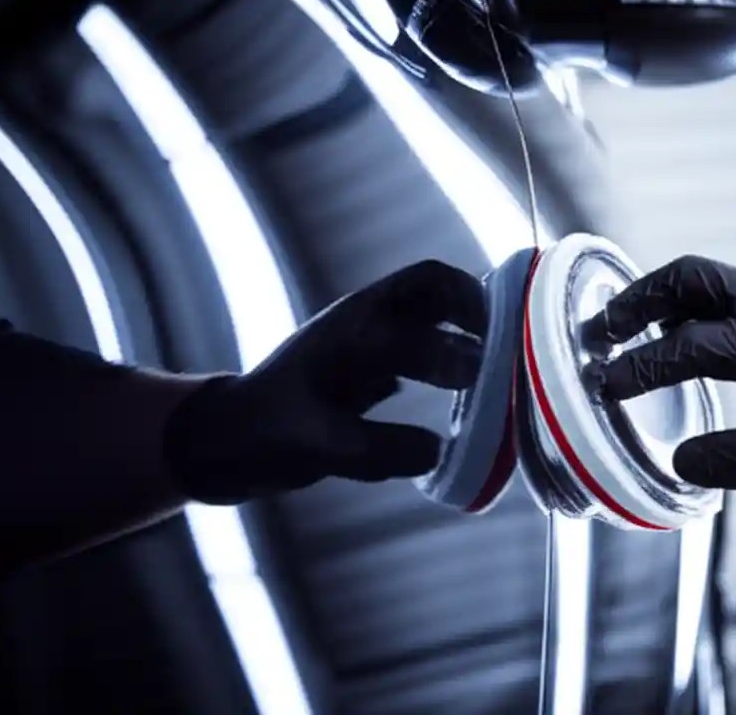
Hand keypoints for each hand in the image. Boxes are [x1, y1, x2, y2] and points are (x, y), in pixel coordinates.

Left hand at [165, 260, 486, 504]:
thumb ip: (376, 448)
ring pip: (426, 312)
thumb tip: (437, 449)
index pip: (418, 310)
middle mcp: (362, 324)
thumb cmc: (263, 435)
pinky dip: (448, 358)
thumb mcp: (317, 446)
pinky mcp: (366, 369)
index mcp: (352, 328)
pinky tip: (466, 395)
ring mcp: (364, 343)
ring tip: (498, 365)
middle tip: (511, 342)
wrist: (225, 441)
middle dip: (474, 306)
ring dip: (464, 329)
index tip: (485, 375)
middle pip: (430, 285)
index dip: (456, 339)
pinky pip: (418, 345)